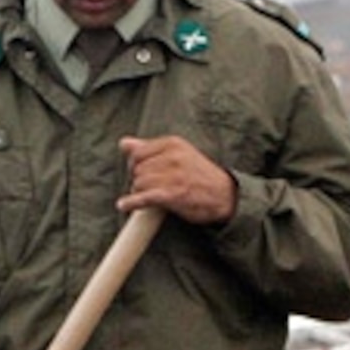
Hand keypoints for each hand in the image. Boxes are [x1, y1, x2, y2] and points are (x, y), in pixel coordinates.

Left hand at [118, 135, 237, 225]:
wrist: (226, 196)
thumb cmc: (201, 175)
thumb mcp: (179, 153)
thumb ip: (150, 147)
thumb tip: (123, 143)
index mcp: (173, 144)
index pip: (137, 153)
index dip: (135, 165)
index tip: (140, 173)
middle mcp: (173, 157)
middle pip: (137, 169)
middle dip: (139, 180)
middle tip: (149, 188)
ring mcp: (173, 176)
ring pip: (139, 184)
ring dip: (140, 193)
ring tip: (150, 197)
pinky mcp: (173, 195)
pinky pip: (143, 198)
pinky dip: (131, 203)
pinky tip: (124, 205)